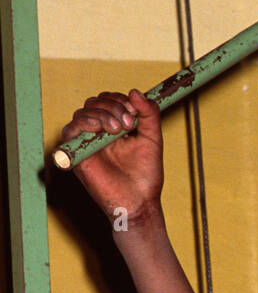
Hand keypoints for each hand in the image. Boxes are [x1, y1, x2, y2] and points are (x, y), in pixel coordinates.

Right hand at [60, 89, 162, 225]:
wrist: (139, 201)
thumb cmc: (146, 174)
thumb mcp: (153, 138)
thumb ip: (149, 114)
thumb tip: (135, 91)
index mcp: (115, 126)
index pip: (109, 100)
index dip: (120, 100)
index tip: (135, 112)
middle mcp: (99, 132)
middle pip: (95, 102)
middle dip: (113, 106)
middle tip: (128, 124)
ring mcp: (88, 142)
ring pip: (83, 112)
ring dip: (102, 114)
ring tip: (118, 129)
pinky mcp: (78, 155)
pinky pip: (70, 131)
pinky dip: (83, 124)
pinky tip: (99, 129)